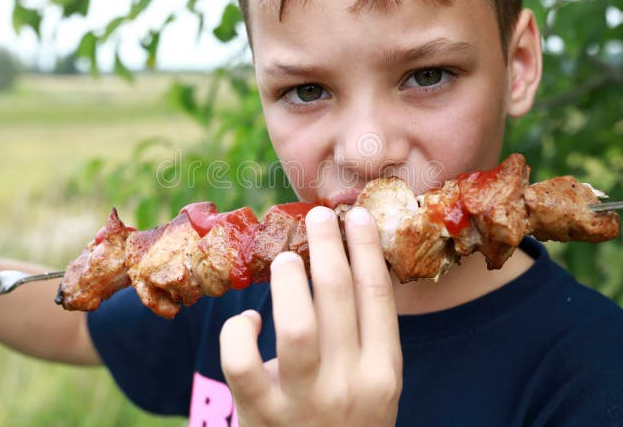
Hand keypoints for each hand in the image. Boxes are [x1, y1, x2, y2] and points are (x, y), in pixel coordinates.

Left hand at [220, 206, 402, 425]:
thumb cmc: (344, 424)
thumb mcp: (371, 389)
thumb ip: (363, 340)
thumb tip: (345, 263)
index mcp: (383, 375)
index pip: (378, 296)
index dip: (367, 249)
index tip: (358, 216)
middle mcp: (349, 387)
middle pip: (339, 297)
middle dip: (329, 245)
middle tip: (320, 216)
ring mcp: (303, 402)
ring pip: (296, 323)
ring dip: (291, 280)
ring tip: (288, 260)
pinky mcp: (259, 414)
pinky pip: (242, 359)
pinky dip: (240, 329)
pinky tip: (249, 320)